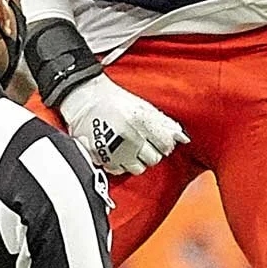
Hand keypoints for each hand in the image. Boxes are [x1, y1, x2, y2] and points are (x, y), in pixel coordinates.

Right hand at [59, 73, 188, 175]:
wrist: (83, 97)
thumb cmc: (113, 99)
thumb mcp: (142, 105)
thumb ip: (164, 123)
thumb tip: (183, 138)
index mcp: (141, 121)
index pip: (166, 145)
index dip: (163, 142)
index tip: (157, 138)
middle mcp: (130, 137)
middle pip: (153, 159)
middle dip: (149, 150)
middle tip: (140, 140)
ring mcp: (115, 150)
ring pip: (138, 168)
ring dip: (135, 159)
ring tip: (128, 145)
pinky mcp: (101, 158)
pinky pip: (119, 170)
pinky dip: (119, 163)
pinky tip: (116, 151)